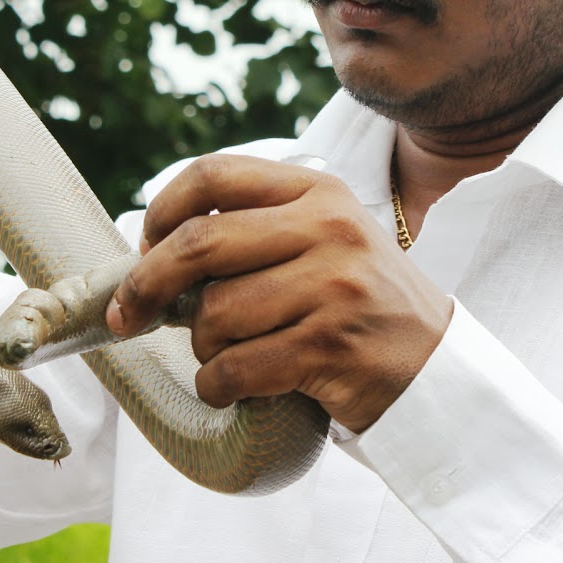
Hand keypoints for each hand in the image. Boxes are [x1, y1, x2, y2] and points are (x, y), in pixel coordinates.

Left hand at [105, 154, 452, 433]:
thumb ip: (256, 232)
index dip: (162, 210)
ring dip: (203, 347)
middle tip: (126, 316)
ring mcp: (333, 287)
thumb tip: (149, 257)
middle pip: (199, 242)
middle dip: (146, 284)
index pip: (214, 175)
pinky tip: (236, 387)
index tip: (142, 246)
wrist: (437, 369)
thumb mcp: (324, 242)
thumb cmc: (359, 307)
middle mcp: (328, 229)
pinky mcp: (330, 348)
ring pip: (214, 314)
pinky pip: (235, 368)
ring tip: (229, 355)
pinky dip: (218, 386)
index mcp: (319, 191)